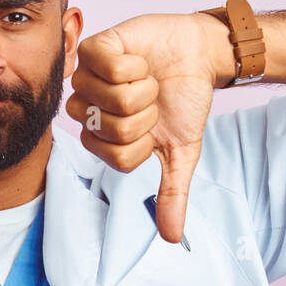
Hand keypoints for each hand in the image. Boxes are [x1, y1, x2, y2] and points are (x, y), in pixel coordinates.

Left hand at [66, 13, 220, 242]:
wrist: (198, 55)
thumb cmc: (183, 101)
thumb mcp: (180, 151)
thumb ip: (171, 193)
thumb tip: (173, 238)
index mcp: (101, 137)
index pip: (116, 156)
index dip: (143, 143)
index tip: (154, 127)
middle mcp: (88, 109)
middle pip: (112, 129)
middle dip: (146, 115)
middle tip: (152, 100)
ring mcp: (87, 78)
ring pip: (112, 98)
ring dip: (143, 88)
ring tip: (146, 78)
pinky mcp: (95, 47)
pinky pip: (107, 65)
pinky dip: (135, 64)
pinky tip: (139, 60)